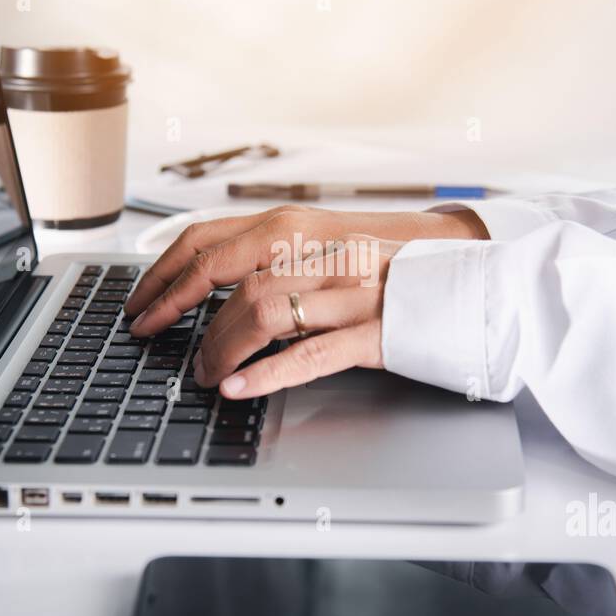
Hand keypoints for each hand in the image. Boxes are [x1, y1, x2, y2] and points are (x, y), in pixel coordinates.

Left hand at [123, 205, 487, 397]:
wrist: (474, 279)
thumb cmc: (396, 269)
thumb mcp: (329, 247)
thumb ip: (278, 259)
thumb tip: (215, 286)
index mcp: (302, 227)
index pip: (210, 239)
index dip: (165, 273)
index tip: (140, 302)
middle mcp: (320, 251)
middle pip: (226, 276)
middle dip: (176, 310)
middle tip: (152, 338)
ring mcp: (349, 291)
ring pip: (260, 313)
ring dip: (218, 348)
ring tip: (202, 373)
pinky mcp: (376, 331)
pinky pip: (309, 353)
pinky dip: (265, 372)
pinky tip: (238, 388)